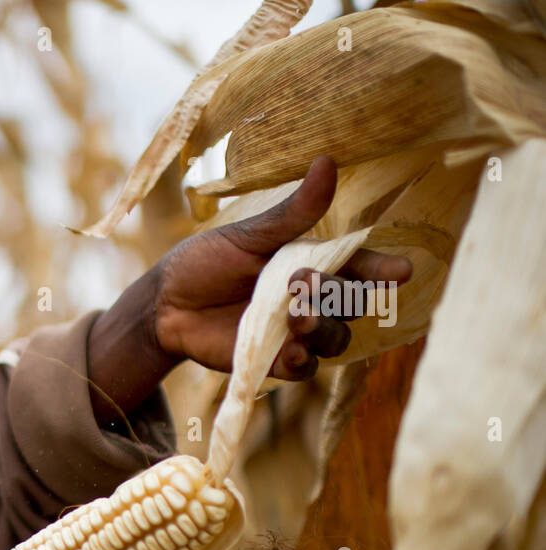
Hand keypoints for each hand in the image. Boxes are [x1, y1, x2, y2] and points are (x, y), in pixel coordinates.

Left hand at [85, 156, 412, 428]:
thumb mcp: (248, 236)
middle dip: (336, 294)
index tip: (400, 270)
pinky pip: (304, 369)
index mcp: (314, 261)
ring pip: (334, 338)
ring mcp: (296, 332)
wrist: (166, 304)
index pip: (359, 266)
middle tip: (301, 281)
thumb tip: (327, 162)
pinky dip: (300, 361)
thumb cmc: (207, 262)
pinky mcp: (275, 361)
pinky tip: (290, 353)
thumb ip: (291, 214)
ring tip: (297, 316)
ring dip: (322, 328)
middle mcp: (313, 299)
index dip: (381, 269)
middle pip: (352, 304)